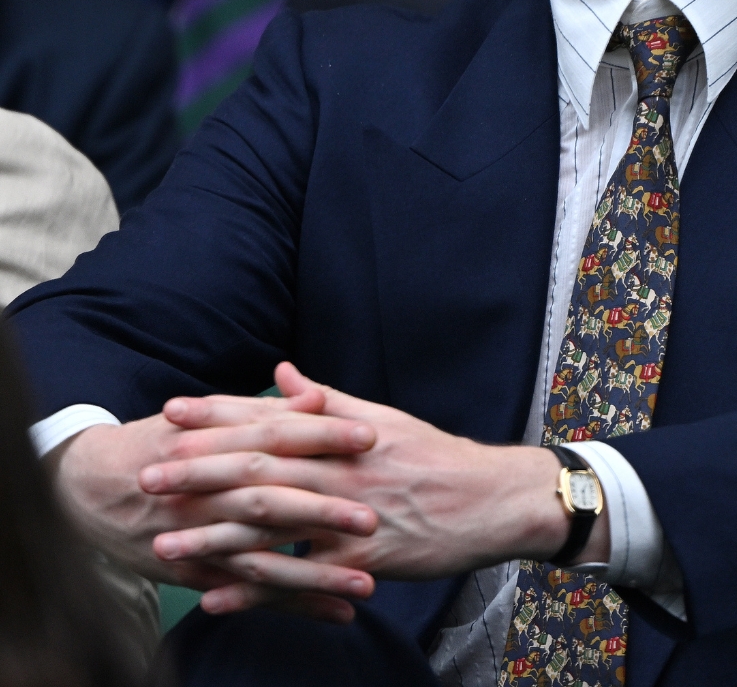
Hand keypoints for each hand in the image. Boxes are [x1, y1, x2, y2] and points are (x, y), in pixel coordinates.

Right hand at [54, 389, 378, 622]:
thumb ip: (268, 410)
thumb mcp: (211, 417)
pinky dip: (292, 605)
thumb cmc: (167, 441)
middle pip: (271, 500)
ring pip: (263, 560)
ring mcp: (202, 538)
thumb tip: (318, 396)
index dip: (322, 435)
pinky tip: (336, 614)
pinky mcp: (198, 572)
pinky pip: (250, 594)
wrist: (90, 486)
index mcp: (219, 444)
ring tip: (365, 586)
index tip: (371, 436)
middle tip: (373, 520)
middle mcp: (210, 492)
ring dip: (315, 576)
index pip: (277, 435)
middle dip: (323, 513)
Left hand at [146, 363, 607, 616]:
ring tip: (164, 541)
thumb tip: (282, 372)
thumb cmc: (437, 456)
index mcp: (344, 432)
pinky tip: (219, 597)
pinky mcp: (363, 560)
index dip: (220, 414)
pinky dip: (259, 588)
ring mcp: (351, 516)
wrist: (492, 499)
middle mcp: (342, 470)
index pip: (272, 417)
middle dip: (200, 470)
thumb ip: (328, 399)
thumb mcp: (384, 419)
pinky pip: (303, 577)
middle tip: (147, 473)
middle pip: (261, 468)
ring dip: (214, 534)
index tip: (173, 411)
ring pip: (273, 524)